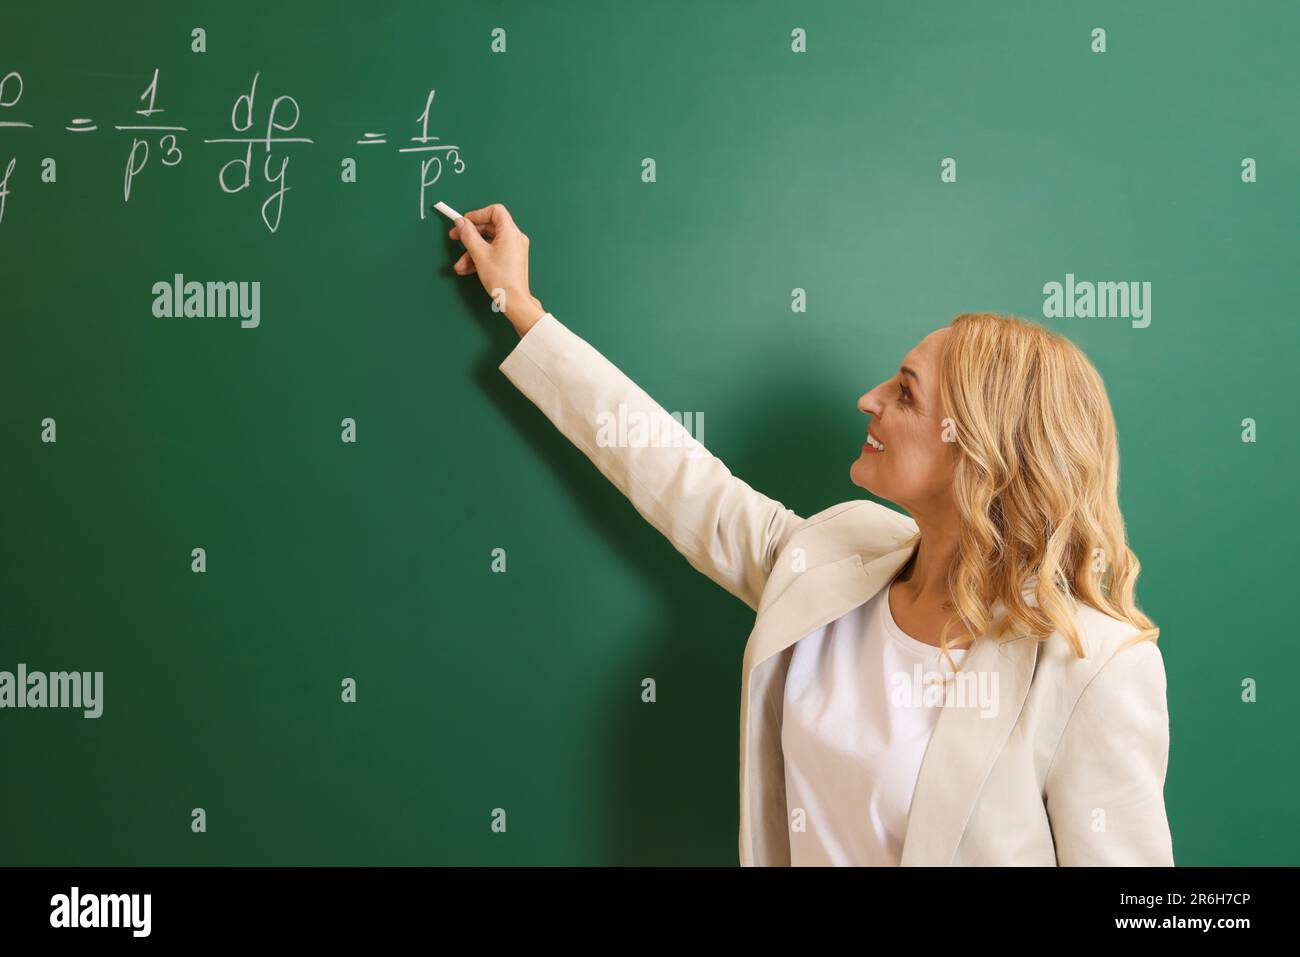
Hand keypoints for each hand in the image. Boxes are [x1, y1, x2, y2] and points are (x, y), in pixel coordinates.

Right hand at [448, 203, 544, 336]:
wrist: (514, 302)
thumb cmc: (501, 279)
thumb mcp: (479, 254)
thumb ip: (468, 235)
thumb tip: (461, 222)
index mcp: (510, 232)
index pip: (495, 211)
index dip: (478, 214)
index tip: (464, 221)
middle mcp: (515, 238)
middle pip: (489, 227)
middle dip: (470, 235)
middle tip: (454, 238)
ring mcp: (514, 249)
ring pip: (488, 243)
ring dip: (471, 252)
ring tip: (459, 265)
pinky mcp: (511, 259)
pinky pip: (493, 252)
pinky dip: (480, 258)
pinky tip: (467, 269)